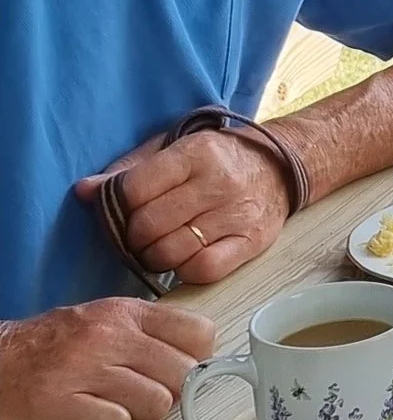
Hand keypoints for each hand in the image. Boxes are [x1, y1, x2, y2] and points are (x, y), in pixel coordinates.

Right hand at [0, 299, 216, 419]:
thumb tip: (193, 358)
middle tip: (134, 397)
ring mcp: (84, 368)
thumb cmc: (41, 350)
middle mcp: (108, 334)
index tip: (176, 372)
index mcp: (123, 312)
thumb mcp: (97, 324)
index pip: (199, 332)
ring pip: (157, 403)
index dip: (194, 361)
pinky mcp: (58, 403)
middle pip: (182, 374)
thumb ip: (144, 336)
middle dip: (166, 394)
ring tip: (105, 408)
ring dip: (135, 415)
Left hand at [84, 125, 295, 287]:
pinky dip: (185, 271)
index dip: (119, 206)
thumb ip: (129, 170)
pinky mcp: (252, 241)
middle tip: (141, 235)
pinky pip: (203, 270)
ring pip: (171, 252)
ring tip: (160, 247)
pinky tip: (185, 259)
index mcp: (195, 153)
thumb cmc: (218, 158)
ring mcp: (236, 214)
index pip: (134, 190)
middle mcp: (217, 182)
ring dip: (155, 257)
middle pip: (149, 226)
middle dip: (135, 237)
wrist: (281, 167)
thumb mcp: (174, 148)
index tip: (125, 210)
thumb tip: (84, 192)